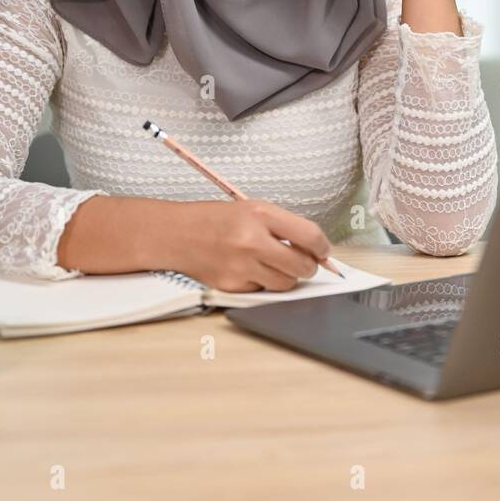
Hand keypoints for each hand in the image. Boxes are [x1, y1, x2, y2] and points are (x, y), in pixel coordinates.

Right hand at [164, 198, 332, 292]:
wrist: (176, 234)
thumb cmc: (214, 219)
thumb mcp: (251, 209)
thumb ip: (283, 226)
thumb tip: (314, 248)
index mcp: (261, 215)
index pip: (309, 235)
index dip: (322, 247)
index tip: (323, 252)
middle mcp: (252, 241)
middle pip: (302, 266)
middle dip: (307, 266)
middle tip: (302, 262)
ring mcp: (242, 266)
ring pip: (285, 283)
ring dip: (286, 277)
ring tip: (272, 264)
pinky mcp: (232, 286)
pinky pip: (262, 292)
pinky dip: (262, 284)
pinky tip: (248, 270)